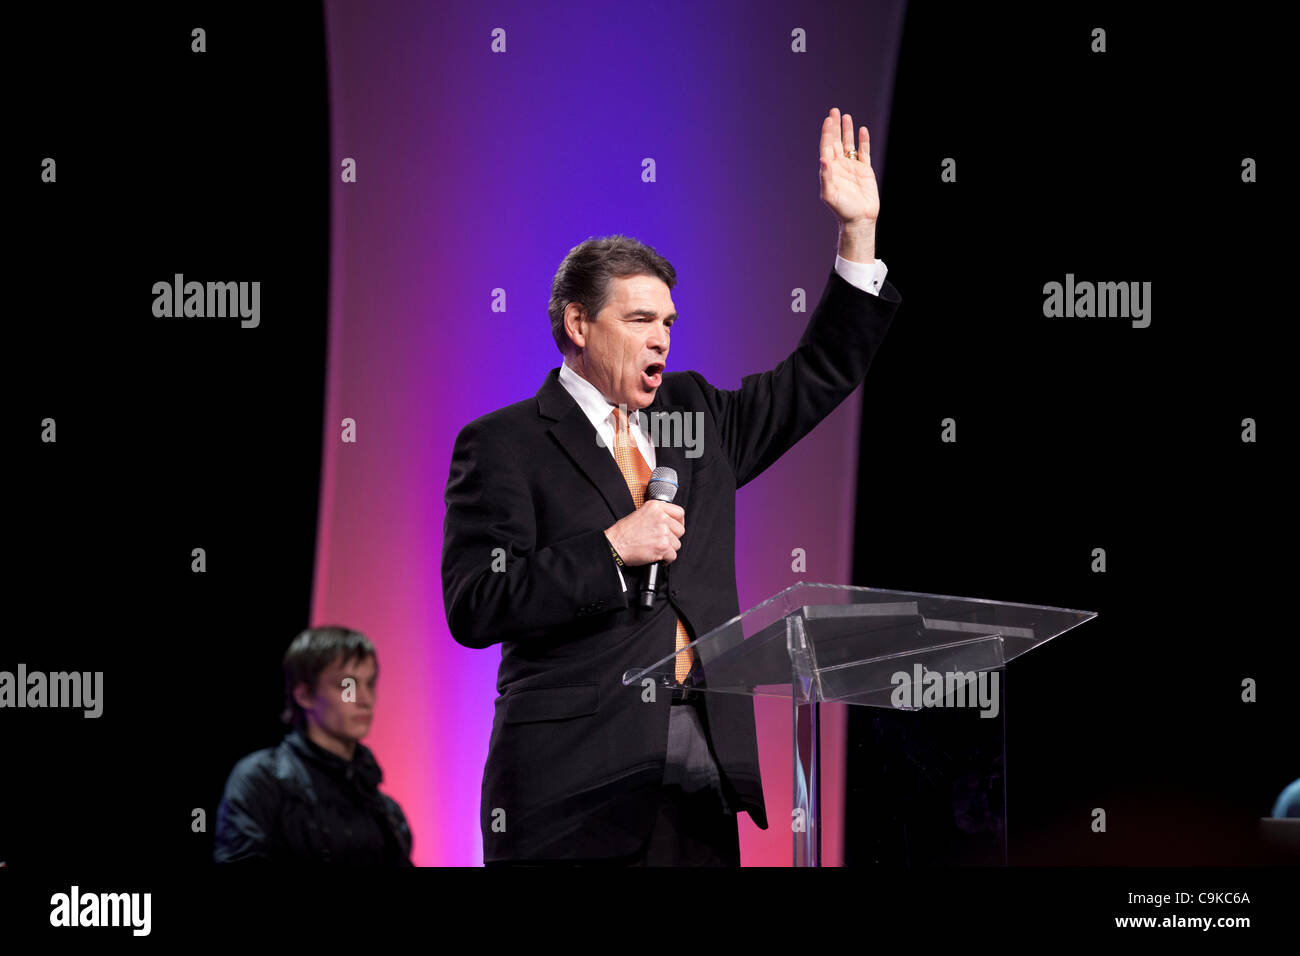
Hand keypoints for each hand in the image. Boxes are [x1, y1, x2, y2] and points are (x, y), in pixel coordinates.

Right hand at [605, 499, 684, 565]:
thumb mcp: (641, 513)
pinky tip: (657, 556)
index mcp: (656, 507)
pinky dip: (666, 559)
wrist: (615, 545)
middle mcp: (661, 518)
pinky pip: (673, 555)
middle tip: (662, 540)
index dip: (679, 522)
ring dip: (668, 549)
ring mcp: (663, 532)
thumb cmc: (624, 532)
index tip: (675, 528)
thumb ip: (657, 514)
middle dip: (673, 538)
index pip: (679, 512)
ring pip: (677, 544)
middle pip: (680, 530)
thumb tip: (670, 520)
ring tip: (656, 548)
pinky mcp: (662, 546)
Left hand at [819, 107, 879, 226]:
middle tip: (834, 111)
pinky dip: (863, 141)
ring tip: (846, 117)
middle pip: (836, 142)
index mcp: (830, 170)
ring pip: (849, 145)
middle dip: (835, 127)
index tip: (828, 120)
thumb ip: (826, 177)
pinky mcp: (864, 171)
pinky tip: (862, 131)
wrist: (859, 219)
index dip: (827, 133)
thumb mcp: (830, 195)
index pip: (827, 147)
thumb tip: (823, 159)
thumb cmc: (842, 210)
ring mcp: (852, 167)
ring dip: (847, 131)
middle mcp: (840, 166)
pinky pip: (863, 152)